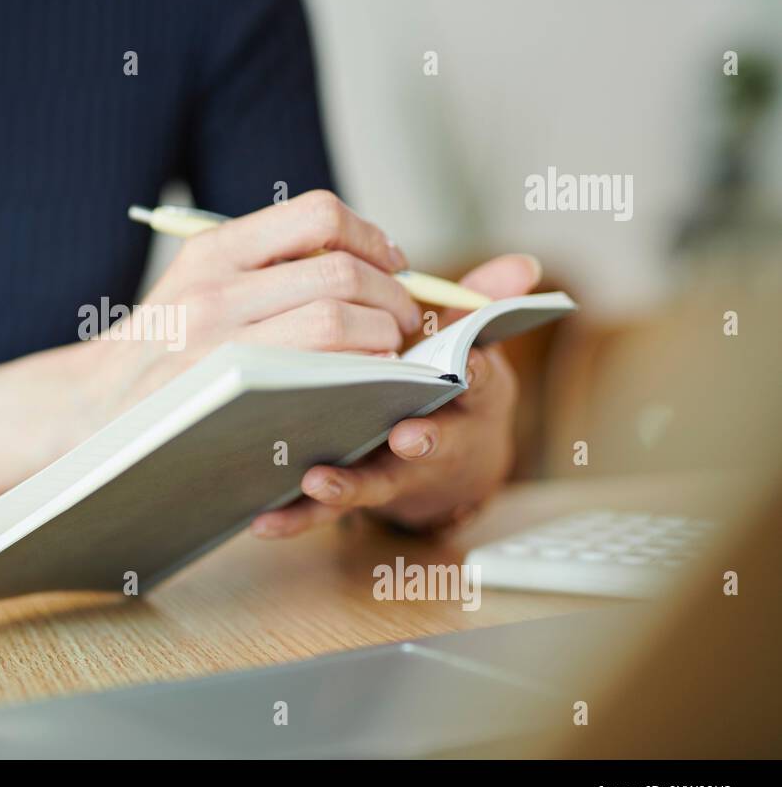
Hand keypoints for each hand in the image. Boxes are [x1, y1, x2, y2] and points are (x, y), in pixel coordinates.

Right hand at [79, 190, 421, 420]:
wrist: (91, 408)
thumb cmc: (162, 350)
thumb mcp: (194, 284)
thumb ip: (262, 266)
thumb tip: (365, 259)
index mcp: (212, 249)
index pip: (316, 214)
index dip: (373, 237)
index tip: (394, 263)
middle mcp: (213, 290)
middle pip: (339, 271)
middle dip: (393, 297)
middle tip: (406, 320)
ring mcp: (217, 347)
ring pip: (334, 321)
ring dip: (383, 338)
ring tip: (390, 353)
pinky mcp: (226, 398)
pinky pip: (318, 377)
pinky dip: (361, 377)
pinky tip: (366, 386)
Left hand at [249, 253, 541, 537]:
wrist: (451, 465)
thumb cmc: (446, 386)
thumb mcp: (473, 346)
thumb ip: (485, 306)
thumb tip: (522, 265)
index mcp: (466, 398)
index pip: (478, 383)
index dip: (476, 374)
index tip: (470, 363)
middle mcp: (433, 440)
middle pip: (432, 442)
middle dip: (424, 440)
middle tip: (407, 435)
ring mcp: (391, 470)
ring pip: (372, 483)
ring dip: (348, 486)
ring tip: (318, 480)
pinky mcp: (352, 491)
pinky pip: (322, 511)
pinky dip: (296, 517)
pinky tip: (264, 521)